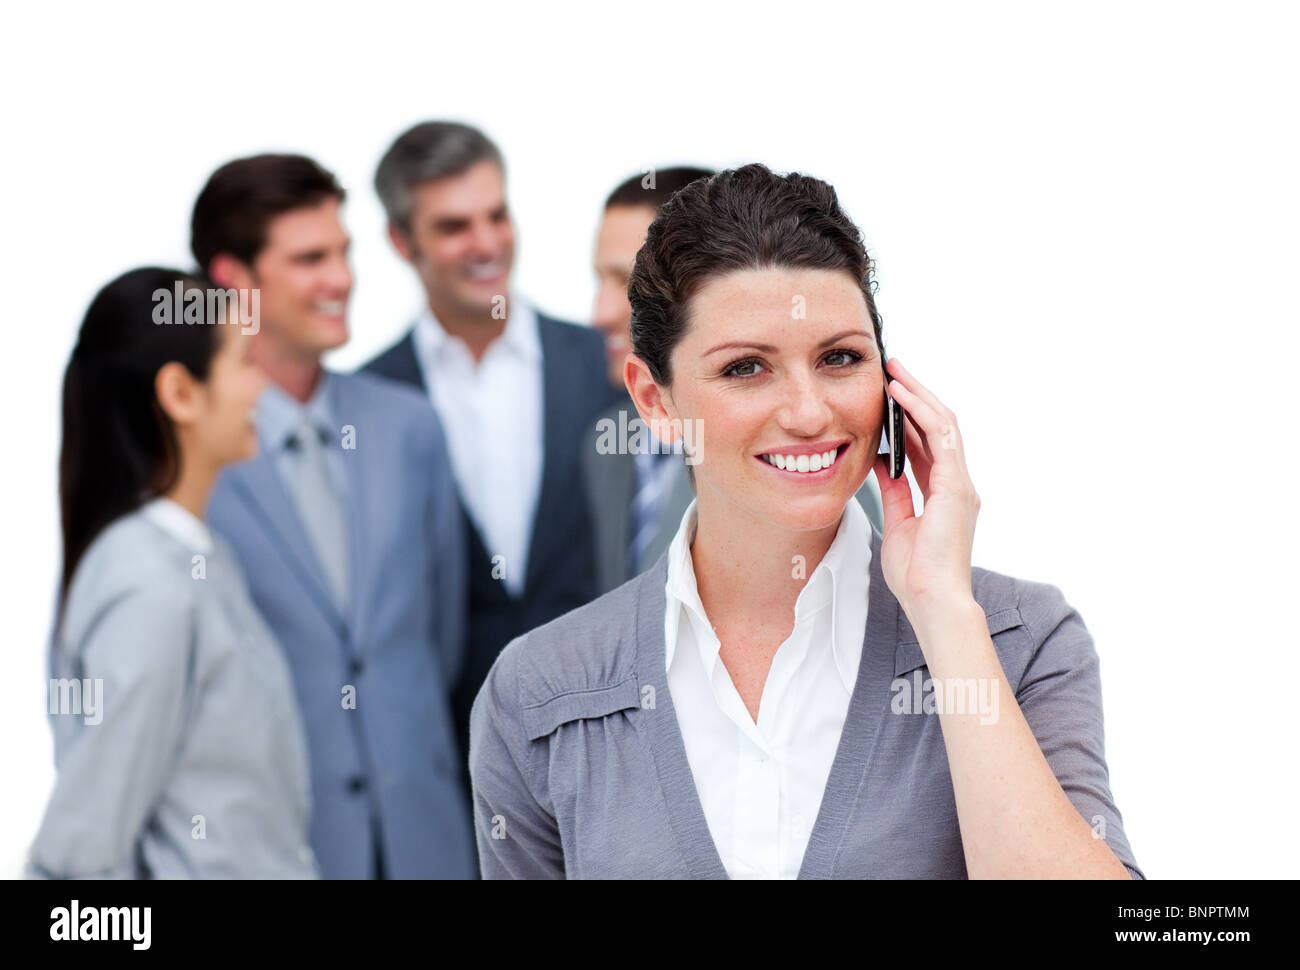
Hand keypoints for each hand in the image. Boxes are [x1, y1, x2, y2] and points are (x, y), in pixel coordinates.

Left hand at [873, 358, 979, 619]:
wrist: (933, 601)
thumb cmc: (917, 576)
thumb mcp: (898, 525)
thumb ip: (894, 493)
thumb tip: (881, 465)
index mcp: (944, 494)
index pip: (927, 444)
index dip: (909, 418)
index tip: (888, 396)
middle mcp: (957, 484)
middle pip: (938, 426)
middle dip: (915, 395)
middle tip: (892, 370)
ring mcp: (960, 484)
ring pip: (943, 423)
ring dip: (918, 395)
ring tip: (895, 371)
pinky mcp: (957, 486)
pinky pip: (941, 436)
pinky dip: (920, 411)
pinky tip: (901, 394)